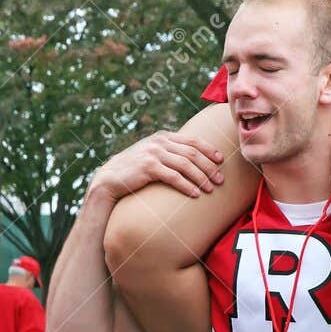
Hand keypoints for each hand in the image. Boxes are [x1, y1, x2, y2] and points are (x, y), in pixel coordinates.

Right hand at [91, 132, 224, 201]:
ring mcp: (153, 153)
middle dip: (209, 167)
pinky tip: (195, 194)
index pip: (192, 141)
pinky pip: (174, 177)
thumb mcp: (152, 154)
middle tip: (220, 180)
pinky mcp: (148, 167)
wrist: (109, 179)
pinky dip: (187, 186)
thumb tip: (191, 158)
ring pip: (186, 165)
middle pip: (193, 153)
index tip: (221, 160)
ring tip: (211, 189)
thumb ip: (168, 151)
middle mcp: (159, 142)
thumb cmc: (134, 170)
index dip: (209, 150)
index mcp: (163, 137)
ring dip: (201, 178)